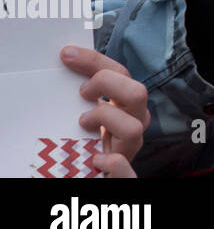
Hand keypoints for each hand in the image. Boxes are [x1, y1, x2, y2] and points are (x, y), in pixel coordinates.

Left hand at [61, 45, 149, 177]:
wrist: (91, 172)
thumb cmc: (85, 139)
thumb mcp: (88, 111)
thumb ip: (84, 94)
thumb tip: (62, 64)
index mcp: (126, 103)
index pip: (120, 73)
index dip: (94, 61)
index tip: (66, 54)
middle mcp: (134, 121)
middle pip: (137, 92)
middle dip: (106, 84)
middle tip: (82, 92)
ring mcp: (130, 148)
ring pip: (133, 129)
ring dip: (105, 120)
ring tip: (83, 123)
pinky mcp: (122, 175)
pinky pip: (126, 172)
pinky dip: (114, 165)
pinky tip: (96, 160)